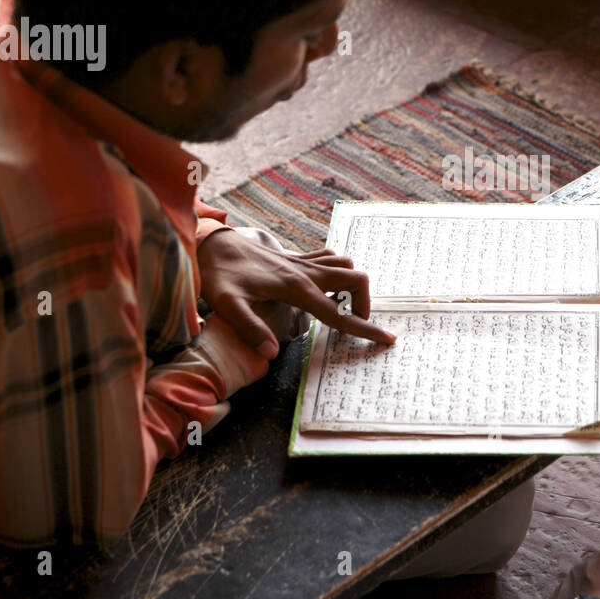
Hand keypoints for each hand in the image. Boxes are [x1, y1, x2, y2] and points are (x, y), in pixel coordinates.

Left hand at [197, 228, 395, 358]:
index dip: (364, 329)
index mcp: (295, 288)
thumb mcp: (227, 305)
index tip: (387, 339)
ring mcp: (303, 261)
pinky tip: (326, 285)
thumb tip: (272, 354)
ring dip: (352, 286)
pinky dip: (338, 271)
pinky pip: (331, 258)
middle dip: (363, 304)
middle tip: (352, 324)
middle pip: (355, 279)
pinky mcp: (297, 257)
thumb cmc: (218, 275)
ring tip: (339, 307)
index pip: (338, 313)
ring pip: (347, 265)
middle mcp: (305, 272)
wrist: (212, 244)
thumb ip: (250, 329)